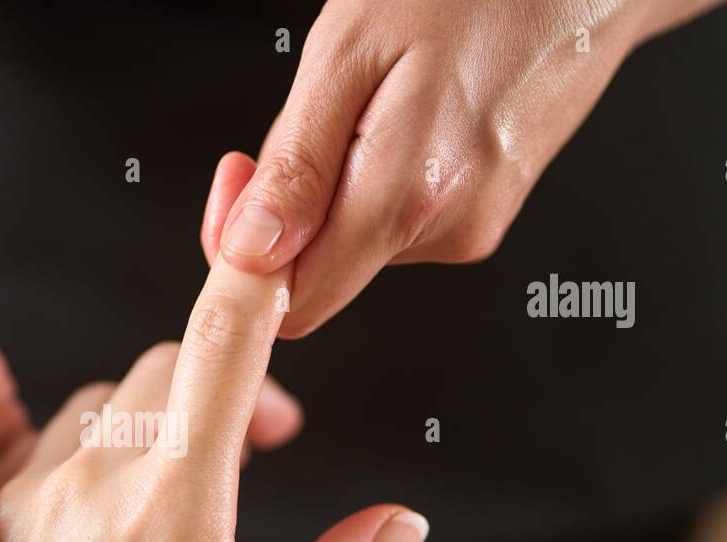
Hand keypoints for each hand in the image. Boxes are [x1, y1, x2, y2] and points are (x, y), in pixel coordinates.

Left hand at [0, 256, 427, 541]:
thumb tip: (398, 525)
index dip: (257, 276)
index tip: (281, 237)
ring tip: (175, 517)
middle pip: (168, 371)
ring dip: (153, 429)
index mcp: (171, 510)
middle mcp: (89, 480)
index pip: (222, 346)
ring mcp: (23, 495)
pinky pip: (47, 454)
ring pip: (105, 411)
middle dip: (222, 383)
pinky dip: (90, 467)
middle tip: (259, 446)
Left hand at [201, 0, 717, 335]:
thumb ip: (298, 168)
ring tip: (375, 98)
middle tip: (306, 115)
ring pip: (359, 242)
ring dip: (338, 183)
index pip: (296, 304)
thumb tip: (249, 255)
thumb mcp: (350, 53)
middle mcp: (450, 230)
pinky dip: (376, 175)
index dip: (246, 262)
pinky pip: (399, 218)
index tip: (238, 188)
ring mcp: (476, 225)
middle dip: (290, 210)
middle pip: (324, 272)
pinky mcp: (488, 212)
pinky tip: (405, 112)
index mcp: (409, 197)